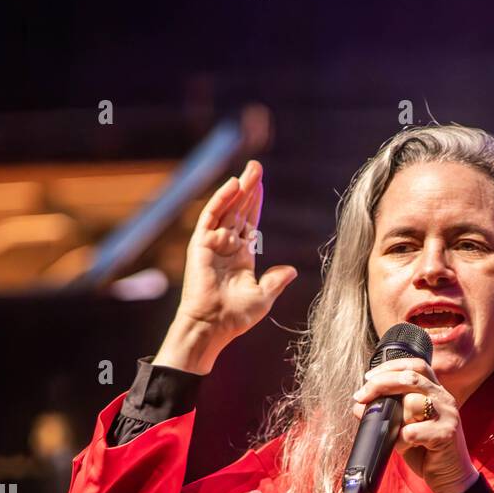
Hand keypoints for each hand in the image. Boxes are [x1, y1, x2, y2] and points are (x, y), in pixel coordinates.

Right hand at [156, 160, 297, 372]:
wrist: (213, 326)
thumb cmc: (236, 316)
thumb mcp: (263, 296)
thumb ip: (276, 280)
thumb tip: (292, 270)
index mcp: (241, 257)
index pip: (250, 223)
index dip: (256, 204)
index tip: (261, 185)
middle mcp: (227, 247)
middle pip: (239, 211)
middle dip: (249, 189)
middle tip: (256, 166)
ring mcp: (213, 244)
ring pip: (227, 209)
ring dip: (238, 188)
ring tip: (251, 169)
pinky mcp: (201, 244)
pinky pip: (211, 216)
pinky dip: (222, 199)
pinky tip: (234, 185)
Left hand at [351, 358, 478, 492]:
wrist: (452, 478)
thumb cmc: (428, 452)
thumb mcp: (404, 429)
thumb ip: (388, 414)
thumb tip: (358, 405)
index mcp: (435, 392)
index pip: (416, 365)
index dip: (391, 366)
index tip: (369, 377)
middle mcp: (444, 398)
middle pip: (410, 377)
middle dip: (381, 383)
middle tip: (362, 396)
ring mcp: (447, 414)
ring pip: (411, 403)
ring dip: (395, 418)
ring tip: (395, 434)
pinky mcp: (446, 434)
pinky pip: (413, 431)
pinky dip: (401, 441)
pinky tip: (405, 447)